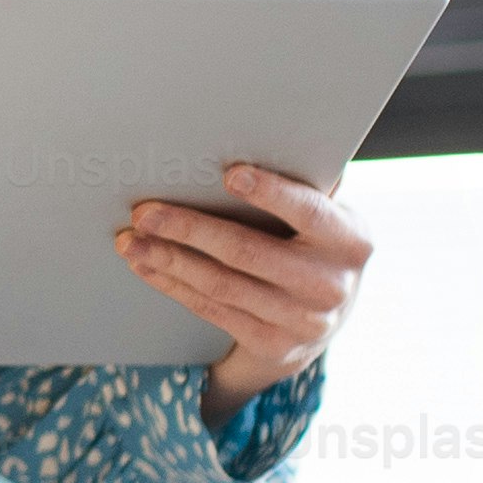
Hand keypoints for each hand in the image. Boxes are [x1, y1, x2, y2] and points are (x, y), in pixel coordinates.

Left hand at [120, 163, 368, 419]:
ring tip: (132, 240)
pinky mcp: (272, 344)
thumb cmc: (315, 246)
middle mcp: (331, 284)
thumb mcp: (326, 219)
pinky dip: (173, 285)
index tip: (229, 174)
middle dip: (189, 229)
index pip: (308, 211)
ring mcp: (302, 320)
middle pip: (247, 252)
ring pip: (221, 284)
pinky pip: (212, 309)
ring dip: (168, 259)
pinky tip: (147, 265)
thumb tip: (255, 137)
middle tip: (144, 212)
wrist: (324, 320)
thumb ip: (304, 187)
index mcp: (350, 240)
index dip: (270, 193)